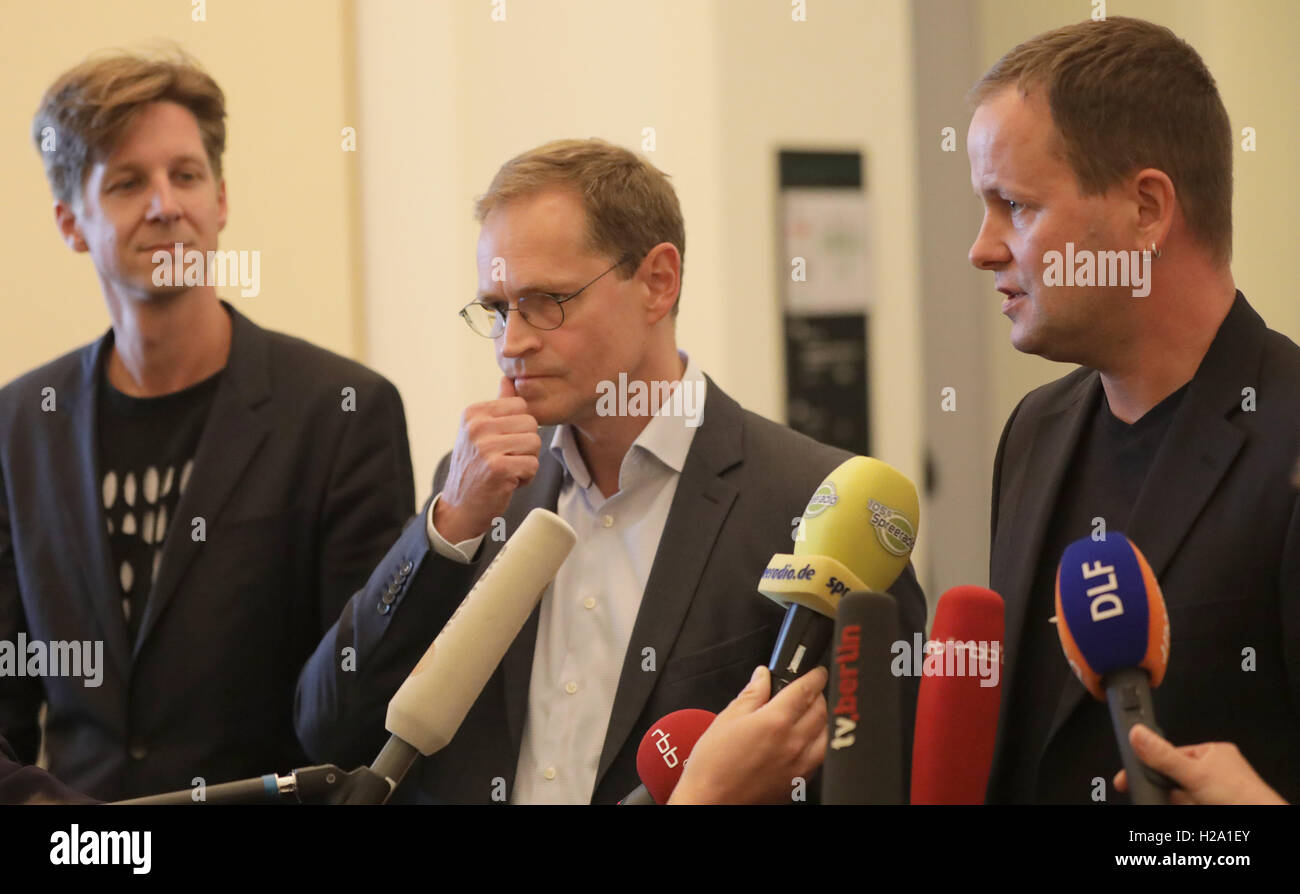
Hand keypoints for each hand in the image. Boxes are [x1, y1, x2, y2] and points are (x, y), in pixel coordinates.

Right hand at [433, 376, 540, 542]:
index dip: (520, 427)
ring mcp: (486, 447)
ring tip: (507, 470)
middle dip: (526, 445)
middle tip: (507, 459)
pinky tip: (508, 482)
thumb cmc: (476, 467)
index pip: (520, 405)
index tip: (503, 443)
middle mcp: (477, 426)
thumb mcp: (480, 431)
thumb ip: (498, 405)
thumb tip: (509, 378)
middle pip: (531, 423)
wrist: (460, 506)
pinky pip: (533, 464)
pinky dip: (526, 477)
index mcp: (474, 413)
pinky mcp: (498, 468)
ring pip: (534, 443)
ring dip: (527, 461)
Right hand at [668, 665, 827, 804]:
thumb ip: (751, 694)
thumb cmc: (713, 765)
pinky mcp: (799, 783)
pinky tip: (805, 741)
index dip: (814, 676)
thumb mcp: (727, 719)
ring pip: (826, 735)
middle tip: (810, 691)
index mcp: (775, 722)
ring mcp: (799, 765)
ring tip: (810, 714)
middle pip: (821, 711)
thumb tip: (762, 676)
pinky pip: (820, 757)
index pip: (806, 690)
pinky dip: (819, 743)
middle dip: (819, 695)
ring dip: (823, 720)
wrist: (712, 801)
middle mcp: (793, 743)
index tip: (817, 672)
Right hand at [1114, 724, 1287, 804]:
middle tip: (1162, 794)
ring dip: (1176, 800)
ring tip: (1189, 803)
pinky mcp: (1214, 805)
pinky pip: (1188, 804)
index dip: (1152, 763)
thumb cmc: (1243, 798)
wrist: (1261, 820)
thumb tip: (1137, 733)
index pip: (1171, 752)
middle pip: (1173, 776)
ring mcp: (1215, 792)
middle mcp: (1215, 771)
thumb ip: (1163, 755)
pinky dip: (1184, 806)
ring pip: (1180, 795)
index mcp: (1213, 753)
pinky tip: (1188, 806)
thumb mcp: (1194, 773)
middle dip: (1166, 788)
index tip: (1130, 773)